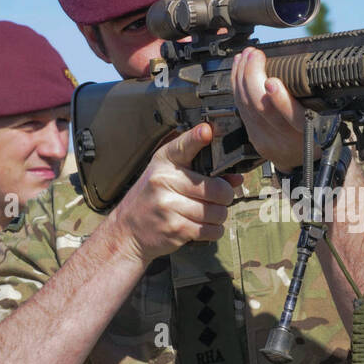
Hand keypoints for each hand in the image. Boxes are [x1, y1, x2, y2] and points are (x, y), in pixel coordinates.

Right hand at [109, 124, 242, 266]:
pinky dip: (214, 230)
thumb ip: (203, 173)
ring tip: (206, 213)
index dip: (197, 138)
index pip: (184, 146)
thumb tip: (237, 178)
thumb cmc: (153, 200)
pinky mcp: (175, 228)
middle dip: (225, 196)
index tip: (207, 131)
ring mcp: (169, 205)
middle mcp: (165, 181)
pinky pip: (212, 230)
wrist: (127, 232)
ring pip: (218, 212)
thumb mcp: (170, 178)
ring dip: (219, 216)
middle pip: (217, 188)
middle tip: (218, 198)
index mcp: (164, 162)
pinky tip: (203, 226)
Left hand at [232, 46, 307, 171]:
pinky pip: (241, 108)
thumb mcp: (327, 120)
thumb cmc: (319, 137)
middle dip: (253, 76)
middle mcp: (285, 139)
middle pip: (262, 108)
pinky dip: (237, 86)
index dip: (280, 101)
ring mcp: (266, 139)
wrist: (303, 166)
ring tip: (245, 55)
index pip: (294, 119)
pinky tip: (238, 70)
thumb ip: (316, 100)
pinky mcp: (253, 136)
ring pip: (246, 106)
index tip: (272, 82)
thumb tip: (302, 69)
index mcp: (309, 134)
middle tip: (255, 55)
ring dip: (242, 76)